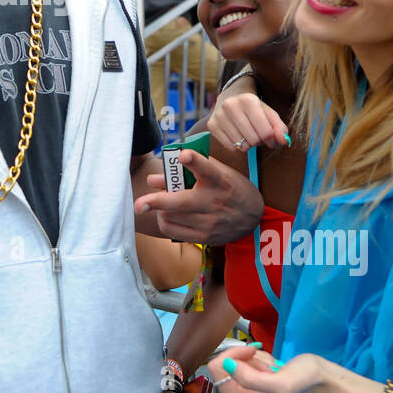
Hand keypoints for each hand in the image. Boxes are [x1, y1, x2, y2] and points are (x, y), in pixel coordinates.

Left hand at [135, 149, 262, 243]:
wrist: (254, 219)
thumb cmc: (231, 189)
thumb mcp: (218, 173)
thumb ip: (187, 172)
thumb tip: (152, 180)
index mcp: (220, 181)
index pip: (207, 169)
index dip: (195, 161)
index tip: (183, 155)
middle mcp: (214, 202)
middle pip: (182, 202)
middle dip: (158, 201)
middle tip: (139, 204)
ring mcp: (209, 222)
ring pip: (171, 216)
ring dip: (159, 208)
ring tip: (160, 202)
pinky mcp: (205, 236)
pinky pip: (173, 230)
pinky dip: (164, 220)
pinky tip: (166, 214)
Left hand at [206, 346, 332, 392]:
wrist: (319, 376)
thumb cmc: (305, 381)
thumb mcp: (279, 383)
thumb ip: (249, 378)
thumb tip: (226, 363)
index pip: (217, 369)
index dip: (233, 355)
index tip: (250, 352)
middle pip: (224, 363)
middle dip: (246, 358)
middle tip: (265, 364)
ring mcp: (246, 388)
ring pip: (236, 359)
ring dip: (255, 357)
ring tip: (272, 368)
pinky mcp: (252, 378)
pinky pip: (246, 359)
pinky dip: (259, 357)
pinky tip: (273, 366)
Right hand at [209, 88, 289, 152]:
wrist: (231, 96)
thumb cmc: (254, 108)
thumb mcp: (269, 113)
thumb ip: (279, 127)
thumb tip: (284, 141)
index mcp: (248, 100)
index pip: (266, 132)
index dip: (272, 140)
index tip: (272, 139)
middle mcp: (231, 105)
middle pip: (253, 140)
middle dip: (259, 142)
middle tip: (259, 136)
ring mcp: (219, 115)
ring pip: (241, 145)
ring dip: (248, 144)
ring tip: (249, 135)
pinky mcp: (212, 125)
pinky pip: (230, 147)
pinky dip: (237, 146)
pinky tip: (238, 136)